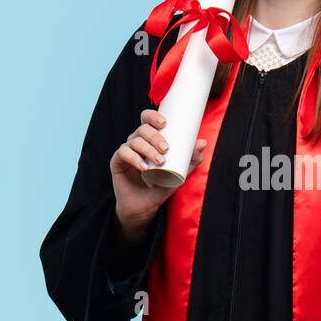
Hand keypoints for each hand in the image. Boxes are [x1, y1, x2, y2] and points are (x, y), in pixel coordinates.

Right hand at [110, 109, 207, 230]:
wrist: (146, 205)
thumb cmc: (162, 184)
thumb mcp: (181, 171)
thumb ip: (192, 158)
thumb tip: (203, 142)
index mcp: (150, 138)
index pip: (147, 119)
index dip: (153, 116)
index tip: (164, 123)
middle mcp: (137, 141)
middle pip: (142, 129)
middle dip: (155, 137)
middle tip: (166, 149)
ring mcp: (126, 151)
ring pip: (134, 141)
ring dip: (148, 149)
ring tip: (160, 161)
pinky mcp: (117, 162)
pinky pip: (123, 154)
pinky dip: (133, 158)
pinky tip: (143, 166)